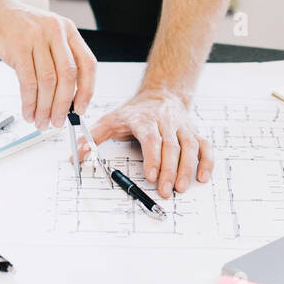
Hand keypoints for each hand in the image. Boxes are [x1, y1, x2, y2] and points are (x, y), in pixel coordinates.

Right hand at [0, 2, 95, 129]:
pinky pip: (28, 82)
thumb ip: (56, 57)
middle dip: (63, 105)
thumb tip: (64, 97)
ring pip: (48, 82)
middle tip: (57, 122)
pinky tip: (27, 111)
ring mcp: (36, 37)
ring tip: (40, 121)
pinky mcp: (17, 46)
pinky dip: (29, 102)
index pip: (87, 64)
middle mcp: (55, 31)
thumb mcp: (44, 34)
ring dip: (45, 108)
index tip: (80, 108)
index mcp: (67, 30)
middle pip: (68, 76)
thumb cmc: (14, 24)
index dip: (87, 90)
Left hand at [83, 88, 212, 198]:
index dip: (152, 156)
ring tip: (181, 187)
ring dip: (187, 168)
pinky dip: (207, 161)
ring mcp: (182, 127)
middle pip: (171, 145)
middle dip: (169, 170)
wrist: (160, 94)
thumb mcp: (110, 120)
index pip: (151, 137)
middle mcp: (166, 121)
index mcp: (145, 118)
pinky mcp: (193, 132)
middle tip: (165, 190)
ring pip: (190, 146)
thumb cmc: (134, 112)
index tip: (150, 175)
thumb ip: (92, 138)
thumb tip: (76, 157)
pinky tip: (202, 176)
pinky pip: (205, 146)